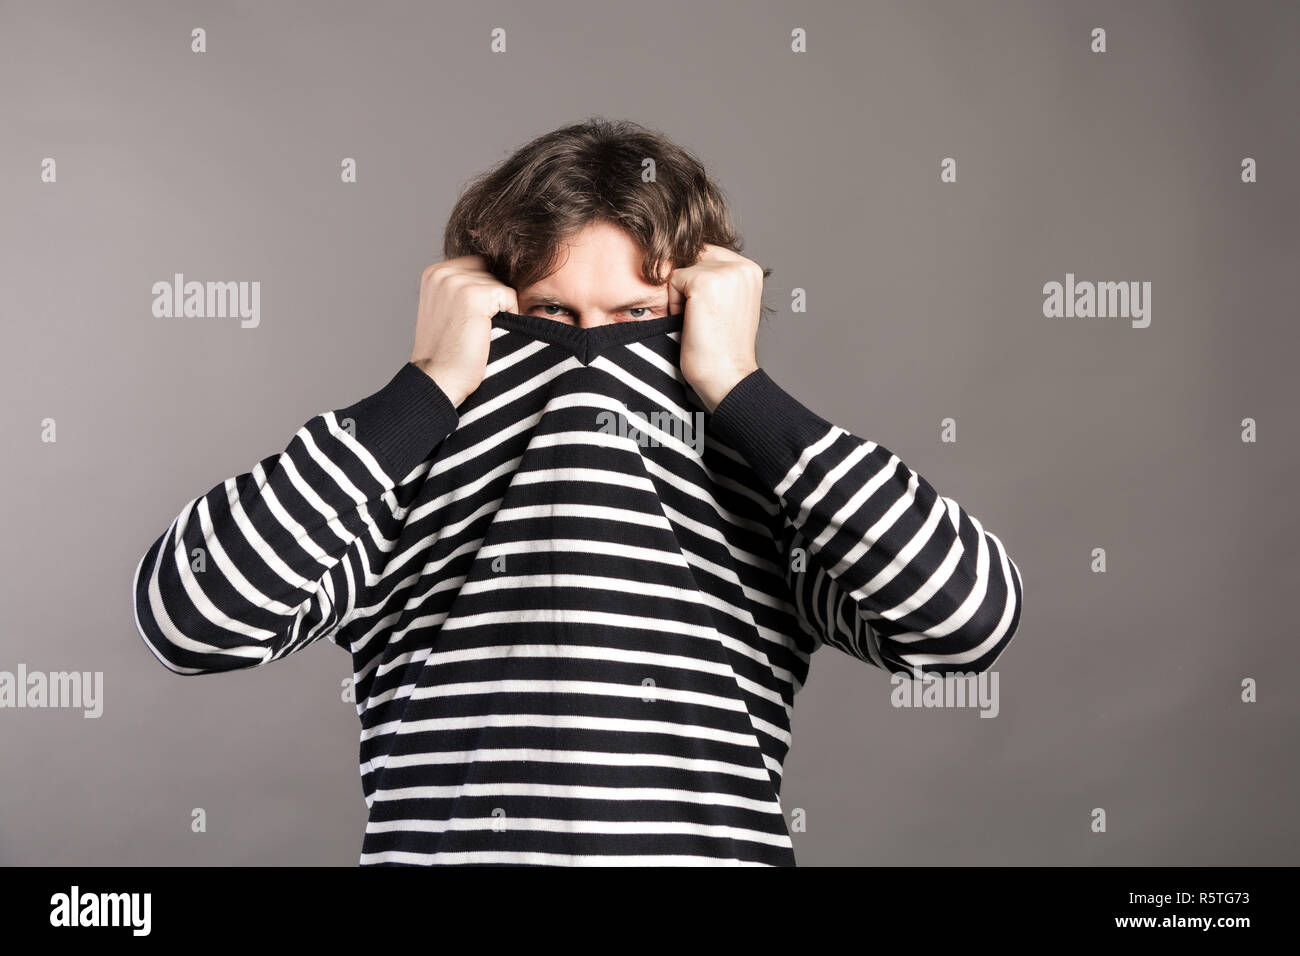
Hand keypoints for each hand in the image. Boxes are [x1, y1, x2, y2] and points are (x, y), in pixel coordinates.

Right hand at [410, 256, 516, 405]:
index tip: (477, 318)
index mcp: (434, 273)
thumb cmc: (446, 352)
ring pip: (501, 285)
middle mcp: (443, 273)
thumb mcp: (447, 310)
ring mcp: (458, 282)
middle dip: (495, 299)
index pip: (479, 266)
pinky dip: (510, 316)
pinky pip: (510, 296)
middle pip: (491, 272)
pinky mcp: (474, 295)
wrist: (438, 379)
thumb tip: (501, 275)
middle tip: (480, 328)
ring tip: (482, 332)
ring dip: (501, 309)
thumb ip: (463, 288)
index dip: (487, 291)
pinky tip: (489, 334)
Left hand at [668, 244, 762, 412]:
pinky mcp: (705, 280)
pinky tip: (691, 323)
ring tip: (699, 322)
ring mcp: (726, 271)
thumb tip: (682, 257)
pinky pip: (672, 280)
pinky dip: (674, 304)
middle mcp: (743, 266)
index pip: (707, 255)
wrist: (727, 377)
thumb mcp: (728, 304)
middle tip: (703, 320)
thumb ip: (717, 278)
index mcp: (751, 270)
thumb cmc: (722, 348)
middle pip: (693, 258)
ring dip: (681, 296)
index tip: (708, 313)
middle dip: (688, 287)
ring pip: (682, 269)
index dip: (696, 283)